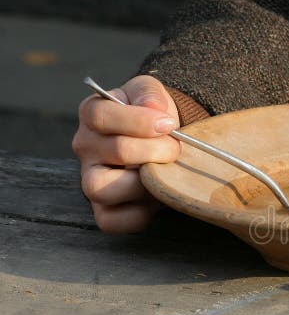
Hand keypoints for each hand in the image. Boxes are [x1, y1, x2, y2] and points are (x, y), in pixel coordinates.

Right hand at [72, 75, 180, 232]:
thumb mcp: (151, 93)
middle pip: (116, 151)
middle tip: (176, 150)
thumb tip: (155, 108)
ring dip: (145, 183)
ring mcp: (90, 180)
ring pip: (102, 189)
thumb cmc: (154, 115)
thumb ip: (149, 94)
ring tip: (164, 174)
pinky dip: (139, 214)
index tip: (168, 124)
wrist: (164, 142)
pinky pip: (112, 221)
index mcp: (93, 115)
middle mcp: (85, 148)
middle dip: (156, 150)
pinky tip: (156, 197)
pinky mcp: (103, 210)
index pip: (101, 116)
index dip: (140, 121)